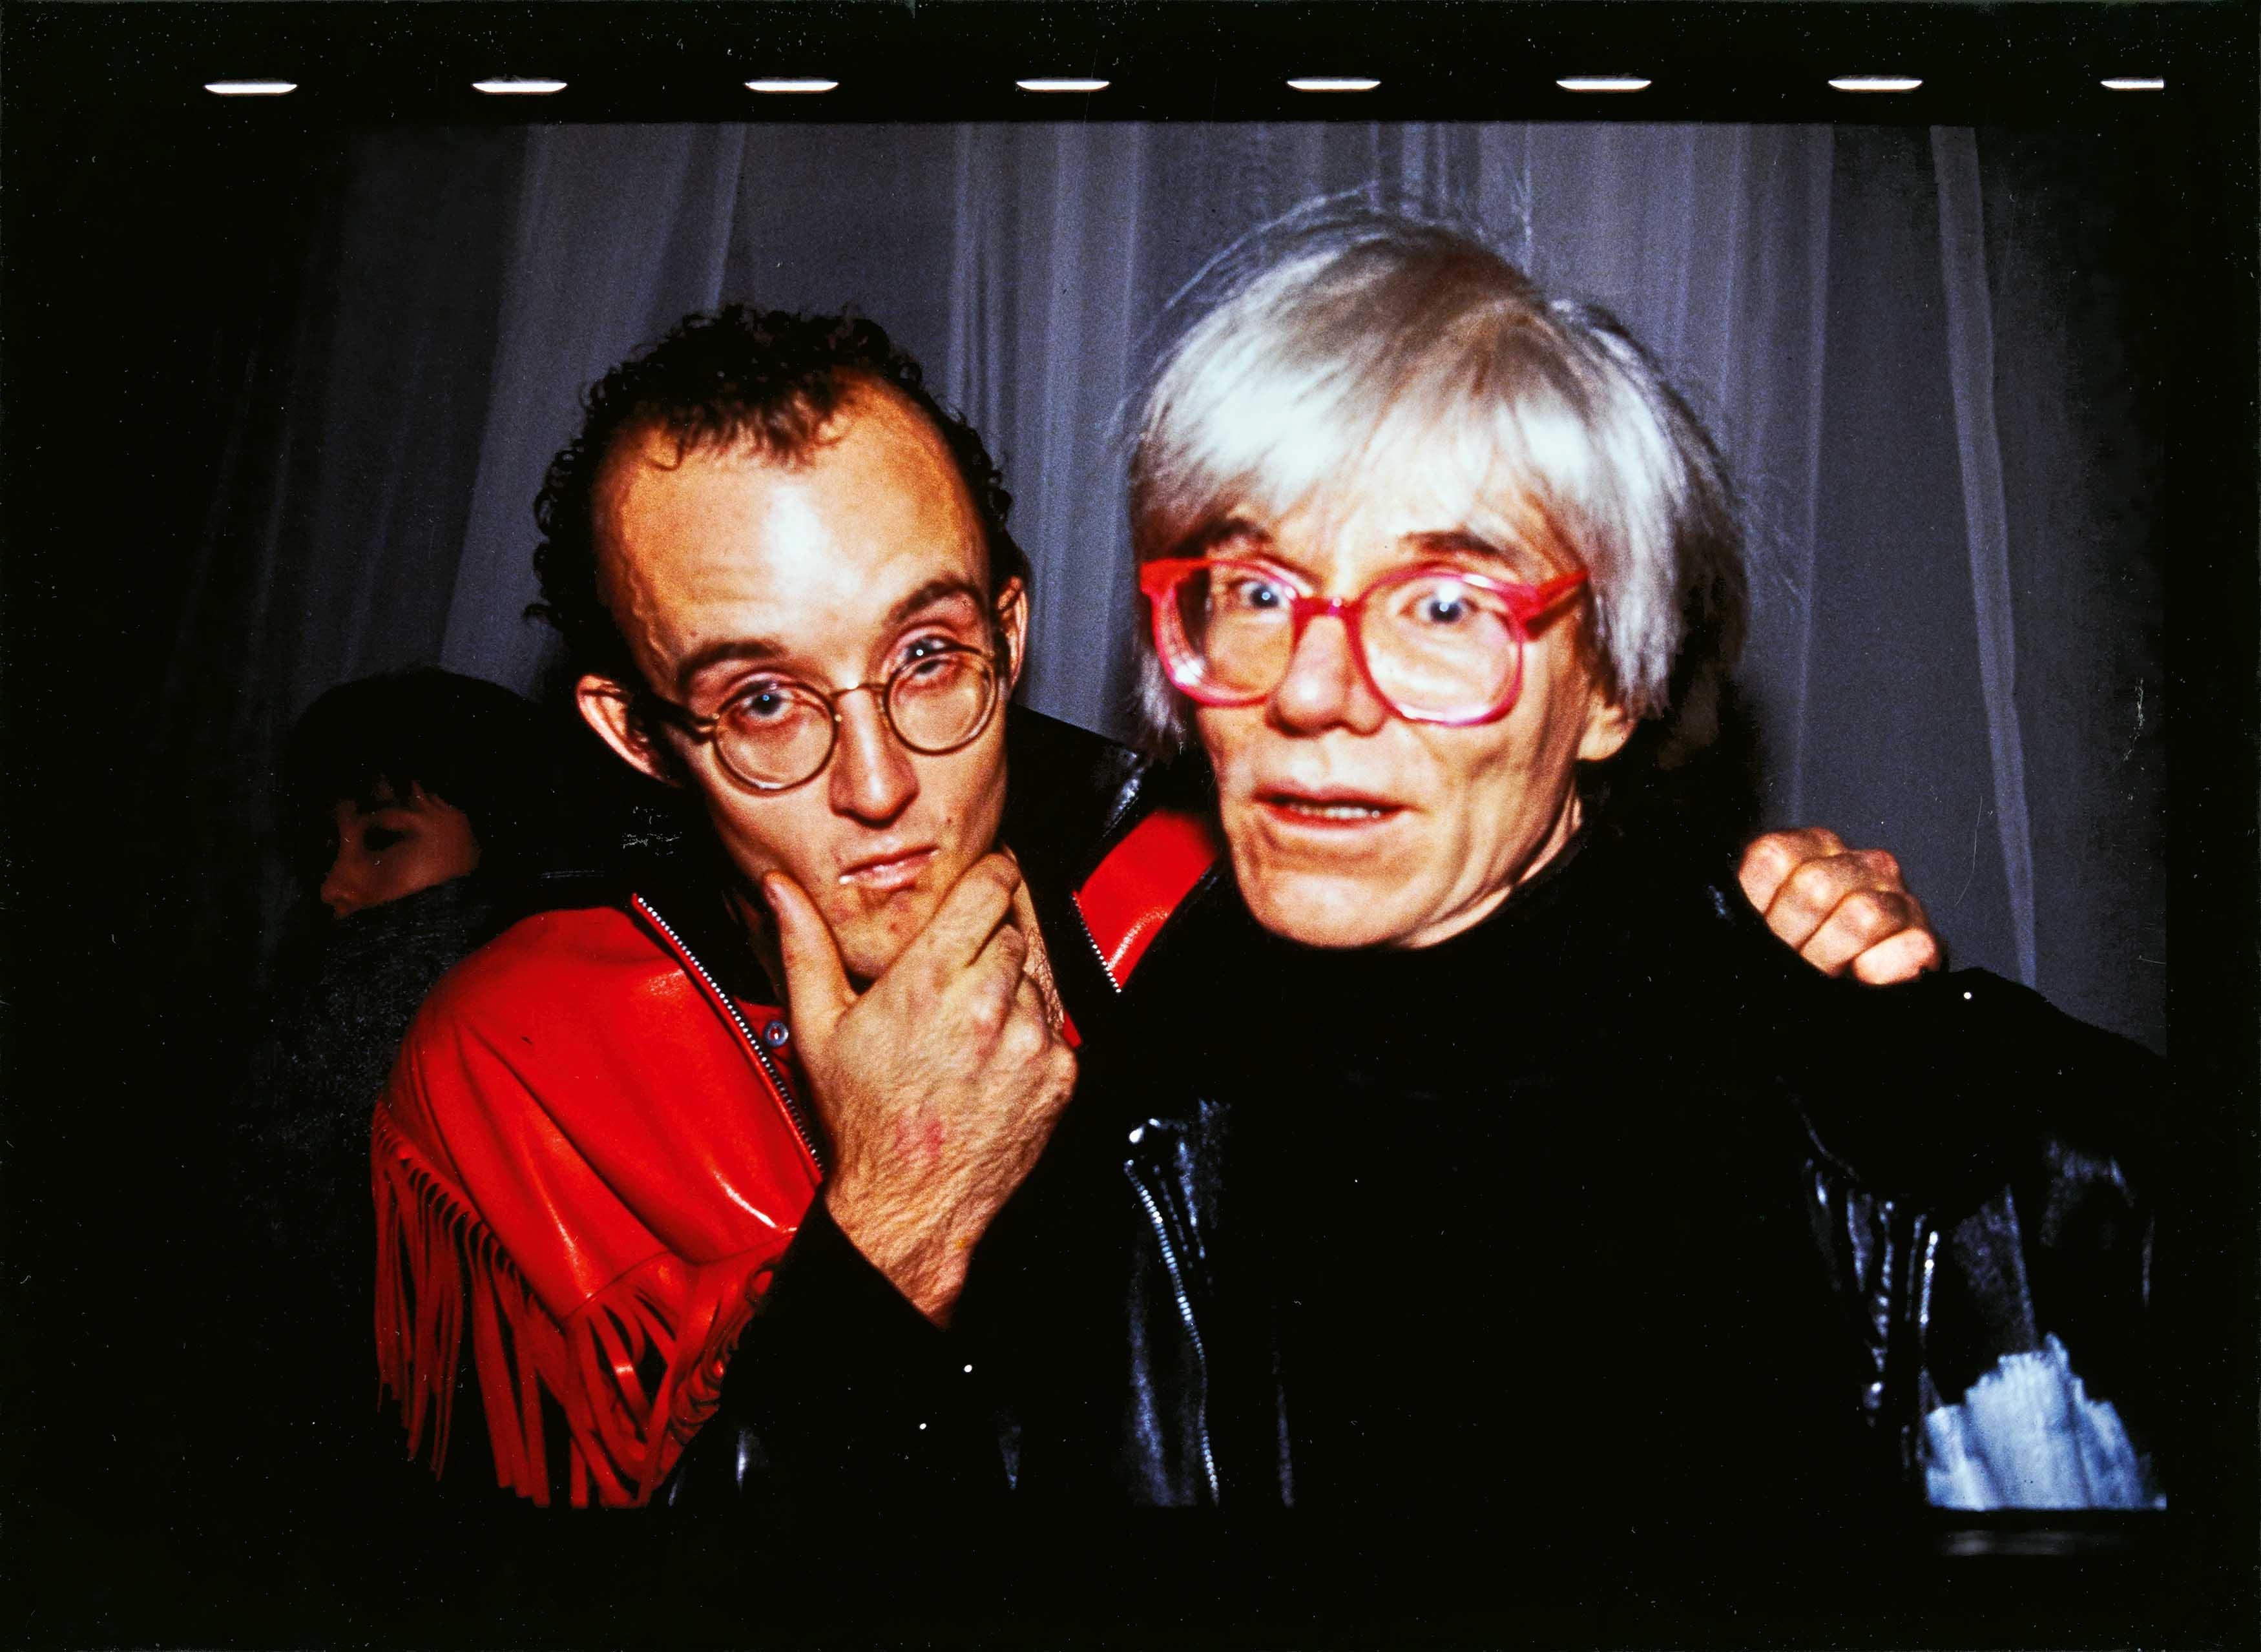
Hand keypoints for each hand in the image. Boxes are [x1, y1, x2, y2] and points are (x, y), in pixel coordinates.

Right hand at [764, 852, 1076, 1323]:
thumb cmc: (863, 1120)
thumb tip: (782, 890)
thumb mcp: (818, 1027)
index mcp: (930, 981)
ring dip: (1013, 983)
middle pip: (1014, 928)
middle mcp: (987, 1005)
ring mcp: (1030, 1041)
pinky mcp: (1058, 1073)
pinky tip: (994, 1051)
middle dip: (992, 935)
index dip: (991, 872)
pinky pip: (1057, 1023)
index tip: (986, 874)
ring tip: (970, 1020)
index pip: (989, 887)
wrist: (908, 1203)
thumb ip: (804, 946)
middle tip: (960, 966)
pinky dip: (1033, 1028)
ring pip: (1038, 973)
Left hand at [1738, 828, 1942, 984]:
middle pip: (1816, 886)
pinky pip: (1906, 949)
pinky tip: (1862, 977)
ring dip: (1834, 956)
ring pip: (1863, 915)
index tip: (1766, 932)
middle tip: (1795, 959)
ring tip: (1826, 971)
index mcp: (1812, 850)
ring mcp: (1898, 898)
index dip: (1762, 906)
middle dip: (1795, 937)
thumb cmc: (1789, 964)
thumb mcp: (1756, 930)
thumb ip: (1744, 907)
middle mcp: (1861, 864)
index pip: (1775, 856)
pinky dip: (1880, 971)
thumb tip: (1730, 915)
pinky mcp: (1924, 939)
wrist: (1842, 1001)